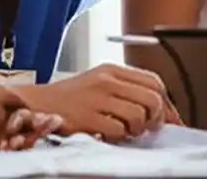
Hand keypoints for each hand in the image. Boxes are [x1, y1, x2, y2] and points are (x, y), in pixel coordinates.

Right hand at [0, 48, 58, 148]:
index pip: (20, 101)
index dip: (18, 107)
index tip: (16, 111)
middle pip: (23, 120)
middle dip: (23, 123)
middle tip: (22, 128)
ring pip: (16, 137)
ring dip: (17, 138)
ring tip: (15, 140)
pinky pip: (4, 151)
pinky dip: (5, 150)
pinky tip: (1, 148)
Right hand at [16, 63, 180, 142]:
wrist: (36, 104)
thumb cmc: (70, 98)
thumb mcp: (100, 84)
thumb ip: (128, 92)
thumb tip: (162, 112)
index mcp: (112, 70)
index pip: (154, 82)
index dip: (166, 103)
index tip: (169, 118)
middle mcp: (107, 81)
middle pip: (152, 98)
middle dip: (156, 117)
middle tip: (147, 127)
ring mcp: (97, 98)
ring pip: (139, 115)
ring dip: (136, 129)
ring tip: (125, 131)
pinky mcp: (88, 117)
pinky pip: (119, 130)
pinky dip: (118, 137)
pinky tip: (109, 135)